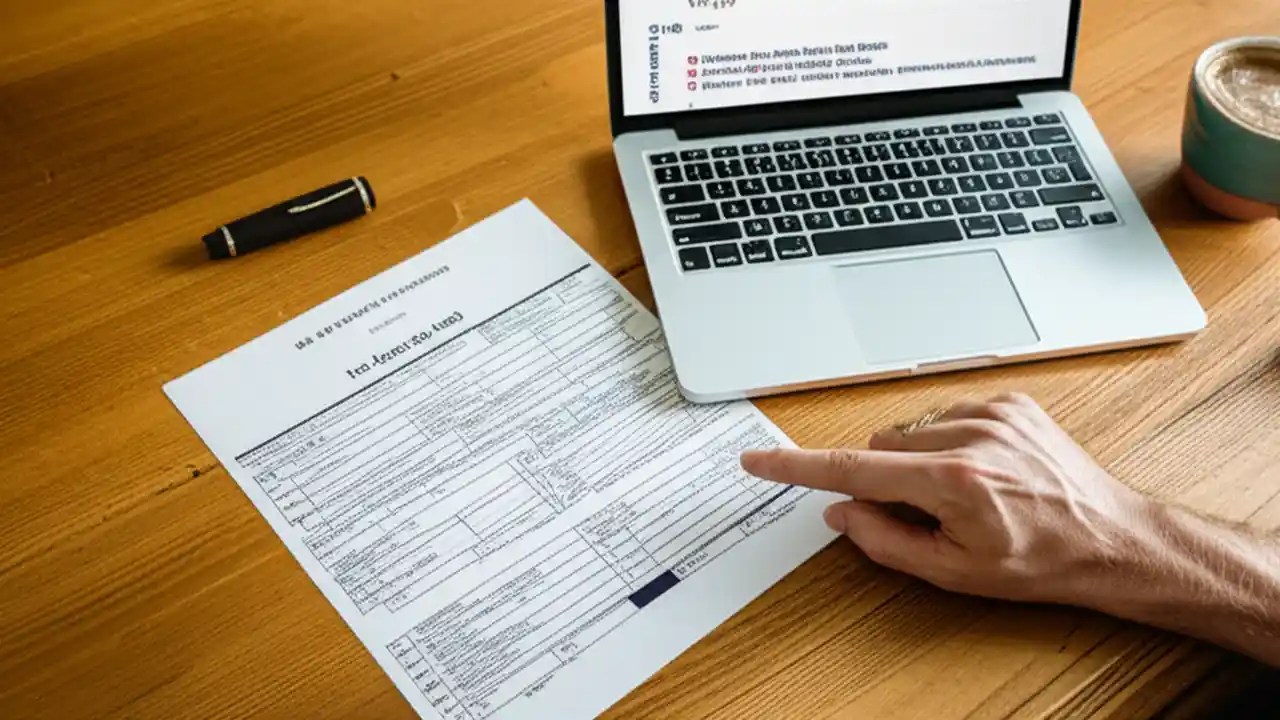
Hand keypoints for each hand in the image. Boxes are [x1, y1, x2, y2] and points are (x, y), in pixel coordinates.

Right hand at [741, 393, 1152, 606]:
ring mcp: (995, 413)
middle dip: (888, 479)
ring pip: (914, 429)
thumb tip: (842, 515)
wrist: (1112, 540)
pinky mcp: (1012, 402)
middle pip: (883, 446)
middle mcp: (973, 437)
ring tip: (965, 492)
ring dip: (920, 460)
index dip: (798, 467)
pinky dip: (950, 441)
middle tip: (927, 513)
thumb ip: (886, 543)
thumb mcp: (955, 573)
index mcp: (955, 483)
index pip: (854, 469)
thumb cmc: (1040, 563)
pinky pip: (949, 414)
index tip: (759, 460)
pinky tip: (984, 469)